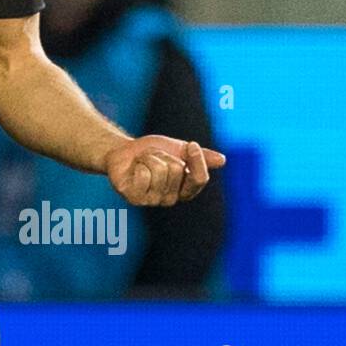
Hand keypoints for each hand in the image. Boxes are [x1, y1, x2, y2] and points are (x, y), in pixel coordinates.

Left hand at [105, 136, 225, 206]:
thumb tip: (223, 160)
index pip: (199, 179)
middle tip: (153, 157)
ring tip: (142, 162)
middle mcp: (170, 199)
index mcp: (184, 190)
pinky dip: (138, 164)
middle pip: (176, 170)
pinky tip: (133, 169)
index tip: (191, 144)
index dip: (197, 160)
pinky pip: (144, 175)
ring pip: (159, 170)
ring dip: (149, 158)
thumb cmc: (151, 152)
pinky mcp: (135, 198)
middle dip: (163, 155)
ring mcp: (152, 201)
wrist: (122, 151)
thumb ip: (199, 156)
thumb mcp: (178, 150)